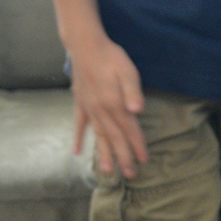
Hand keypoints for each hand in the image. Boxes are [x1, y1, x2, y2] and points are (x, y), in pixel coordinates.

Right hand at [68, 34, 148, 177]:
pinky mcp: (80, 103)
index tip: (143, 161)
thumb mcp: (127, 70)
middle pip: (114, 138)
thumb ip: (132, 91)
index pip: (129, 129)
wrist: (85, 46)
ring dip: (102, 154)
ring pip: (97, 136)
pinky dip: (78, 138)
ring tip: (106, 172)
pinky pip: (79, 124)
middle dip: (123, 157)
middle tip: (130, 175)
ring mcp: (88, 108)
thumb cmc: (110, 57)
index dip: (137, 145)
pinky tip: (76, 151)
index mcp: (113, 104)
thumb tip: (137, 111)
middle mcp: (100, 110)